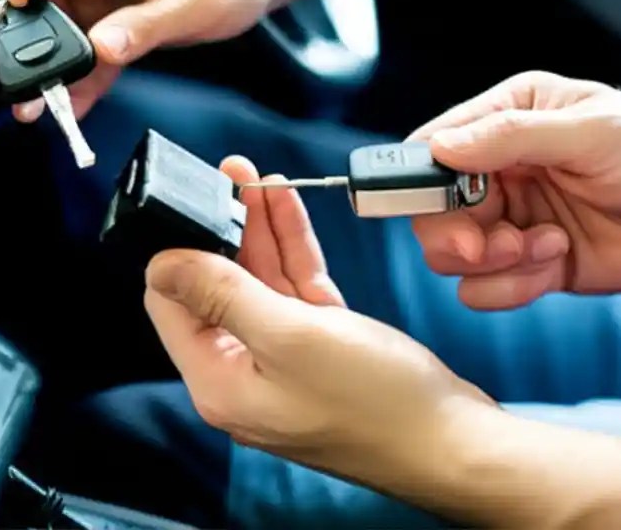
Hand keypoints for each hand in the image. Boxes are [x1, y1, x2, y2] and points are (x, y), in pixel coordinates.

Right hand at [0, 0, 282, 121]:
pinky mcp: (113, 18)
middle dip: (21, 45)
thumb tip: (100, 49)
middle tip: (17, 86)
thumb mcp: (197, 2)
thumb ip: (146, 26)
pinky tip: (71, 109)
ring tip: (38, 108)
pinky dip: (79, 79)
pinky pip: (85, 51)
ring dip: (46, 70)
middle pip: (36, 0)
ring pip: (55, 32)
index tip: (5, 34)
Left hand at [143, 157, 493, 480]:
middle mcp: (242, 375)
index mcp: (218, 382)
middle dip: (221, 228)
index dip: (177, 250)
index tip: (190, 200)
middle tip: (229, 175)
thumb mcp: (289, 335)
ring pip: (257, 283)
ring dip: (258, 230)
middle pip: (214, 288)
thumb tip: (162, 262)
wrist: (457, 445)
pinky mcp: (321, 351)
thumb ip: (221, 294)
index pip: (169, 305)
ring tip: (254, 177)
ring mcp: (282, 363)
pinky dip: (291, 250)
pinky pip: (294, 291)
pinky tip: (286, 207)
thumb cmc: (378, 403)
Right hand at [408, 70, 620, 309]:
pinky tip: (557, 260)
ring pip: (453, 257)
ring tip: (543, 248)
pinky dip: (512, 286)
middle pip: (430, 212)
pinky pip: (487, 288)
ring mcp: (510, 220)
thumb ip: (511, 137)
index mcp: (504, 120)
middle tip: (482, 246)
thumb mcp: (589, 132)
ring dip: (491, 262)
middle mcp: (497, 170)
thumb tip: (440, 146)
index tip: (430, 206)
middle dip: (453, 235)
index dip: (417, 181)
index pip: (430, 148)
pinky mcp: (529, 264)